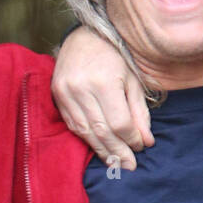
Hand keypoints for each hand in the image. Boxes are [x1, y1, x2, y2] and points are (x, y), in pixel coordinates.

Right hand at [52, 27, 151, 169]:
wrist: (85, 35)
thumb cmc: (115, 56)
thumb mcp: (133, 80)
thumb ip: (139, 112)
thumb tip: (146, 142)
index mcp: (103, 81)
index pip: (119, 123)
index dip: (130, 140)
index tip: (140, 147)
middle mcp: (81, 88)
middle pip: (102, 131)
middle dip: (118, 152)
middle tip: (130, 167)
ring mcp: (65, 92)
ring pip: (85, 132)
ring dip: (102, 150)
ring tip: (116, 164)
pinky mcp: (56, 95)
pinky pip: (73, 125)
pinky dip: (88, 139)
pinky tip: (99, 148)